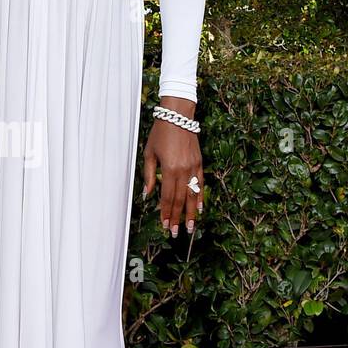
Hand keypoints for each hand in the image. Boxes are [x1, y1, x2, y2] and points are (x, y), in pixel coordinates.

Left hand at [142, 97, 202, 237]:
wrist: (178, 116)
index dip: (167, 213)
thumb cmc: (160, 133)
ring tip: (191, 227)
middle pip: (181, 199)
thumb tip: (147, 195)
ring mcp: (193, 167)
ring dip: (192, 212)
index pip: (168, 197)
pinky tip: (200, 208)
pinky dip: (200, 196)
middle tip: (177, 232)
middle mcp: (183, 170)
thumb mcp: (149, 154)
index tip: (166, 225)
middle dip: (178, 217)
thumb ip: (148, 175)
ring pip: (193, 195)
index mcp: (169, 169)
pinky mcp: (199, 162)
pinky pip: (201, 183)